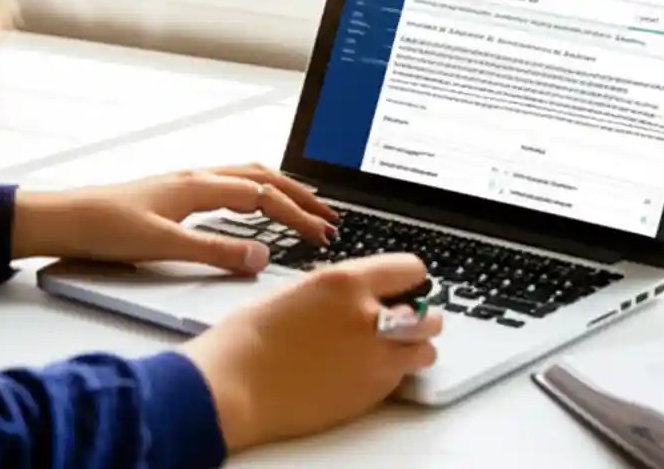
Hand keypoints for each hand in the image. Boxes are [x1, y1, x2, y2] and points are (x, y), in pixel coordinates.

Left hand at [10, 163, 339, 274]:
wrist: (60, 219)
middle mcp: (196, 177)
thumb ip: (214, 252)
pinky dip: (255, 192)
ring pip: (246, 176)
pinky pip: (229, 184)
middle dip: (300, 196)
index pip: (263, 195)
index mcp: (198, 185)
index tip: (321, 234)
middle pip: (262, 177)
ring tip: (304, 206)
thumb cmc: (103, 227)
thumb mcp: (163, 245)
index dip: (297, 214)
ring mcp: (185, 183)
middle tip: (329, 217)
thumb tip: (261, 257)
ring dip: (280, 189)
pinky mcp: (175, 194)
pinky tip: (253, 207)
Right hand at [178, 254, 442, 451]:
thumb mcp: (300, 291)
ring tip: (389, 349)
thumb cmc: (250, 339)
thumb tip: (363, 297)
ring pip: (425, 350)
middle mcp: (369, 318)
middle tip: (402, 321)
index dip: (408, 279)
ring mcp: (374, 359)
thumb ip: (341, 293)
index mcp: (347, 283)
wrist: (234, 385)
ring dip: (412, 348)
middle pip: (429, 315)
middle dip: (419, 317)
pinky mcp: (370, 394)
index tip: (404, 286)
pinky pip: (400, 379)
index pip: (410, 269)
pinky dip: (392, 374)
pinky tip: (364, 371)